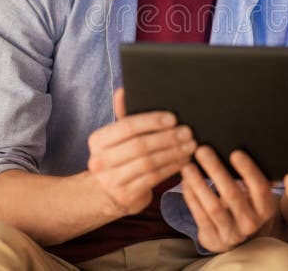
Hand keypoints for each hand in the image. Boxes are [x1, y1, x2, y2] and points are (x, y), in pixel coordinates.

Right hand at [87, 88, 195, 217]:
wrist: (108, 194)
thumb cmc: (119, 157)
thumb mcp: (118, 137)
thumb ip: (123, 115)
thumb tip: (124, 91)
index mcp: (97, 140)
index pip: (126, 126)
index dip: (151, 121)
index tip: (173, 118)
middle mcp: (99, 161)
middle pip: (139, 146)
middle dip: (167, 138)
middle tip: (187, 132)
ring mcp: (111, 181)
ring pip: (148, 163)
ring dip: (173, 153)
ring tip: (190, 145)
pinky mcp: (125, 196)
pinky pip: (154, 178)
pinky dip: (171, 167)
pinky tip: (184, 160)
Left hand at [180, 147, 276, 252]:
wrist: (239, 238)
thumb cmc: (246, 204)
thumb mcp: (255, 195)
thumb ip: (250, 177)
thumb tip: (238, 144)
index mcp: (265, 208)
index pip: (260, 187)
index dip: (248, 170)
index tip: (235, 152)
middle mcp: (251, 222)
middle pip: (233, 194)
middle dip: (216, 170)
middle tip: (202, 150)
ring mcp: (231, 233)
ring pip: (213, 207)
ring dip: (198, 184)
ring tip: (188, 166)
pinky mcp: (213, 238)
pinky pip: (199, 216)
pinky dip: (191, 197)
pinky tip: (185, 181)